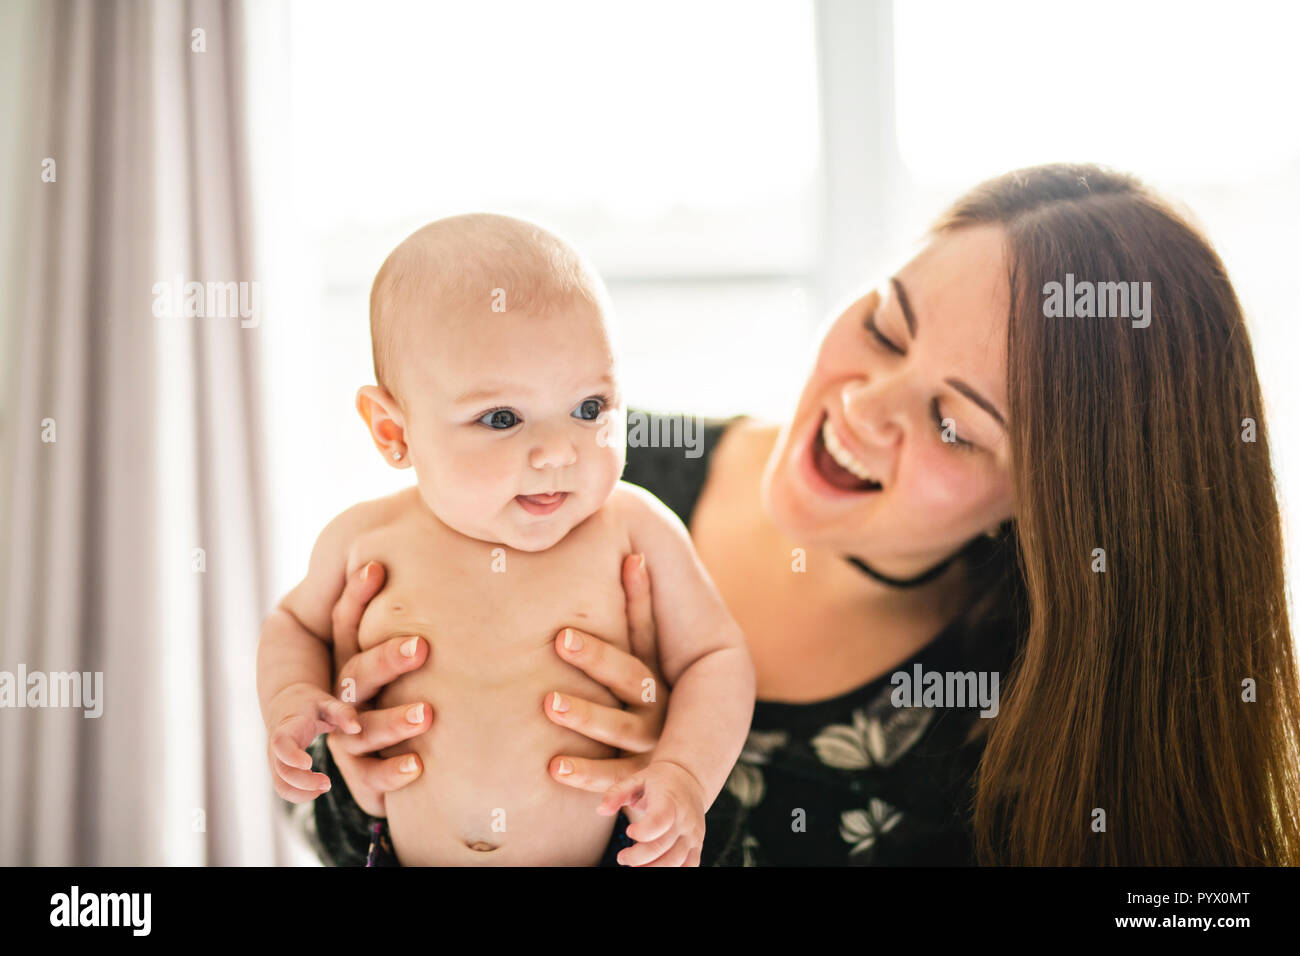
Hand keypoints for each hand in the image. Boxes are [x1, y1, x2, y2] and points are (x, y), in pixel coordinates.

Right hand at [267, 682, 360, 802]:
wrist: (287, 704)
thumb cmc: (311, 704)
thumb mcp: (328, 702)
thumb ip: (343, 712)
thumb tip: (356, 729)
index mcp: (288, 727)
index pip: (281, 743)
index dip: (292, 756)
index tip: (309, 763)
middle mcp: (277, 747)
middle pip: (282, 771)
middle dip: (304, 782)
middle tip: (327, 783)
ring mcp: (276, 761)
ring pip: (280, 785)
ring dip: (302, 793)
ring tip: (325, 786)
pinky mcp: (280, 770)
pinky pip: (285, 789)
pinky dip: (301, 794)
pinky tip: (319, 788)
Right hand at [325, 561, 433, 816]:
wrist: (417, 755)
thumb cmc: (438, 677)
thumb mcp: (432, 633)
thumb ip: (437, 593)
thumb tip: (473, 533)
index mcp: (356, 657)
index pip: (345, 623)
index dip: (356, 596)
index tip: (376, 568)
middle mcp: (351, 696)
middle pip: (355, 675)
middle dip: (385, 659)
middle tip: (423, 647)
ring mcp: (355, 737)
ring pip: (360, 730)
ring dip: (392, 721)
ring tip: (429, 713)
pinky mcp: (369, 776)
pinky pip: (369, 779)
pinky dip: (391, 774)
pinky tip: (419, 767)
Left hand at [544, 553, 668, 792]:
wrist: (666, 786)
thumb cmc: (628, 713)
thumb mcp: (630, 672)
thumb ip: (613, 632)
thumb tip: (612, 560)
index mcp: (656, 673)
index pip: (647, 629)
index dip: (641, 594)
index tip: (630, 560)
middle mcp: (659, 705)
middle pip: (631, 676)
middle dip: (597, 657)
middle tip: (561, 639)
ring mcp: (650, 743)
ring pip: (620, 727)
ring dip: (585, 714)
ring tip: (548, 703)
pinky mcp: (639, 780)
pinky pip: (612, 777)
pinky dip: (585, 773)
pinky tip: (554, 766)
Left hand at [600, 760, 706, 866]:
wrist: (689, 779)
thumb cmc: (659, 780)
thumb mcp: (636, 779)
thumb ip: (616, 793)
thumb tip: (601, 810)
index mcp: (670, 801)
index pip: (659, 822)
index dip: (642, 832)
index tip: (629, 830)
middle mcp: (684, 820)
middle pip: (662, 847)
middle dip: (638, 858)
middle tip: (622, 857)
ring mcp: (693, 835)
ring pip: (675, 861)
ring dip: (653, 869)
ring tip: (635, 866)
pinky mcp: (697, 845)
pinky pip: (689, 866)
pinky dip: (673, 871)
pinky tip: (655, 867)